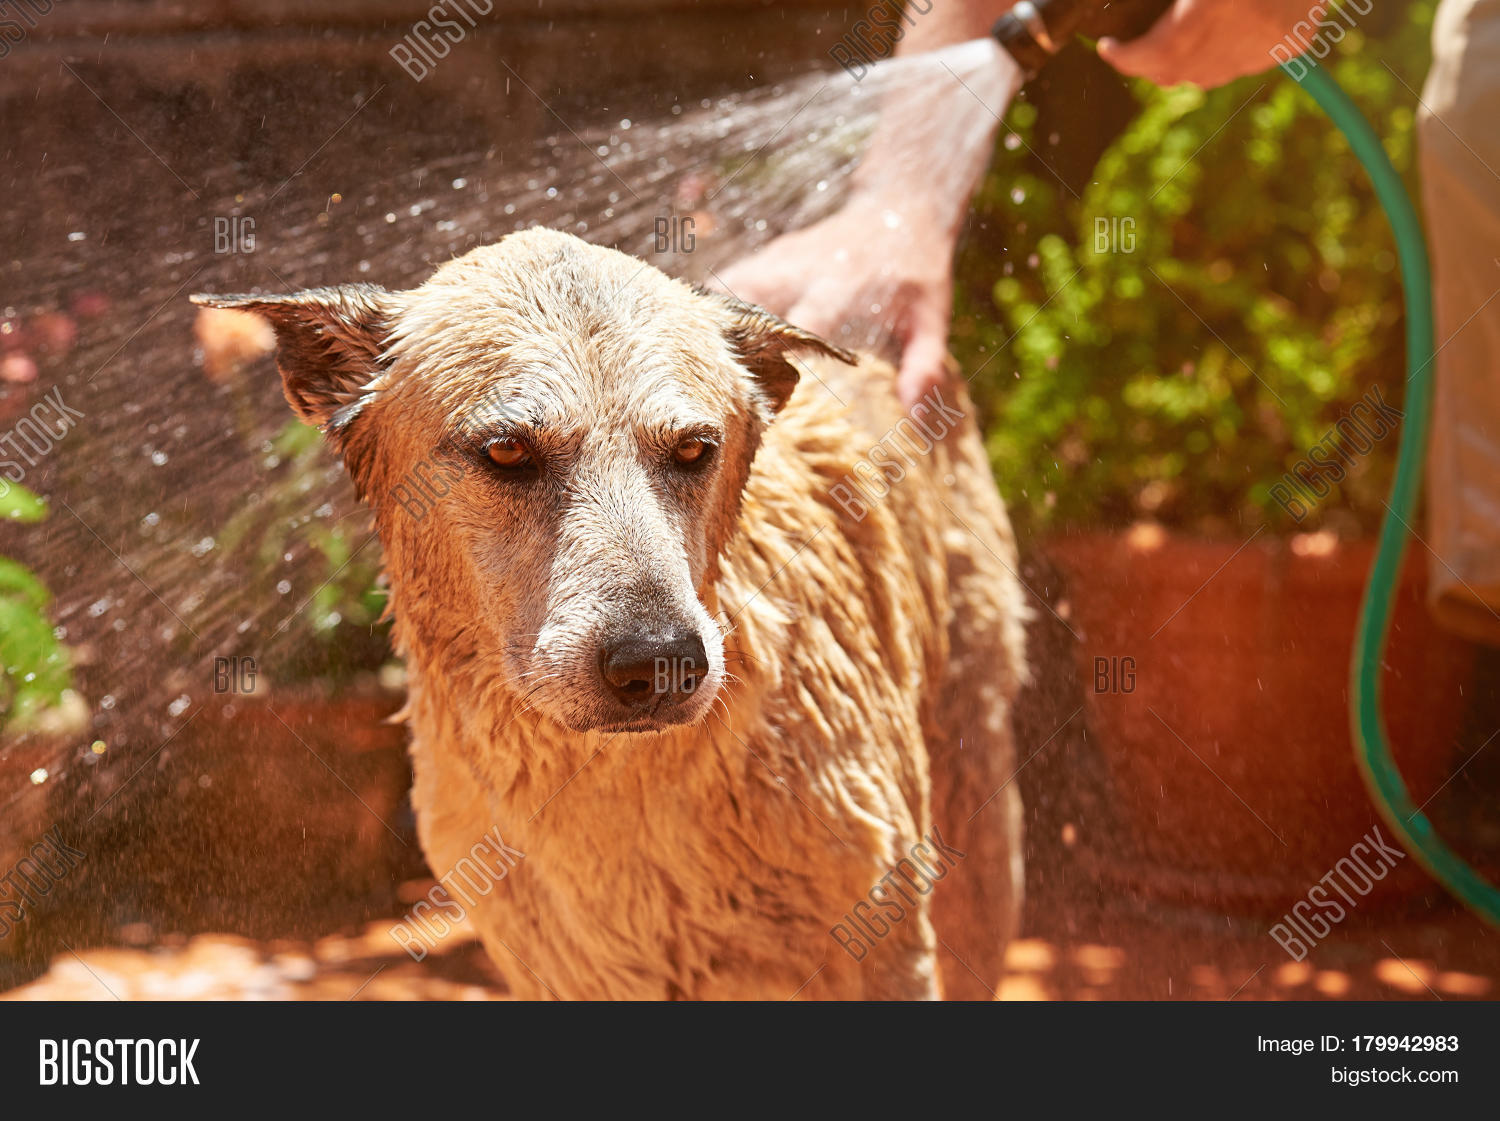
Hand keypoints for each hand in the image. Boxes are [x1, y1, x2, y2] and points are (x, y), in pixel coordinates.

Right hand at [715, 195, 958, 409]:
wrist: (900, 208)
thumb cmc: (918, 274)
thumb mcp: (932, 319)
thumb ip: (923, 365)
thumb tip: (914, 415)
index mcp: (839, 289)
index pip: (799, 327)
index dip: (778, 361)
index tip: (762, 400)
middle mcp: (802, 271)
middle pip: (749, 309)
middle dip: (733, 348)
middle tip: (717, 392)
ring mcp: (780, 259)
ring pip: (728, 293)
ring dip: (714, 328)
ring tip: (700, 370)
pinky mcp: (768, 255)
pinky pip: (727, 283)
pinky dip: (711, 309)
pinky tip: (702, 340)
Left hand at [1098, 0, 1312, 89]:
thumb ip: (1171, 4)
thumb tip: (1144, 23)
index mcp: (1207, 14)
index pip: (1152, 58)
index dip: (1124, 58)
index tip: (1108, 48)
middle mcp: (1239, 37)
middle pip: (1179, 74)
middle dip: (1154, 63)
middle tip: (1139, 46)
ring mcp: (1269, 46)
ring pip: (1212, 75)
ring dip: (1191, 61)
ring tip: (1186, 33)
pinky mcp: (1293, 44)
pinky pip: (1247, 62)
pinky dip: (1230, 52)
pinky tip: (1228, 27)